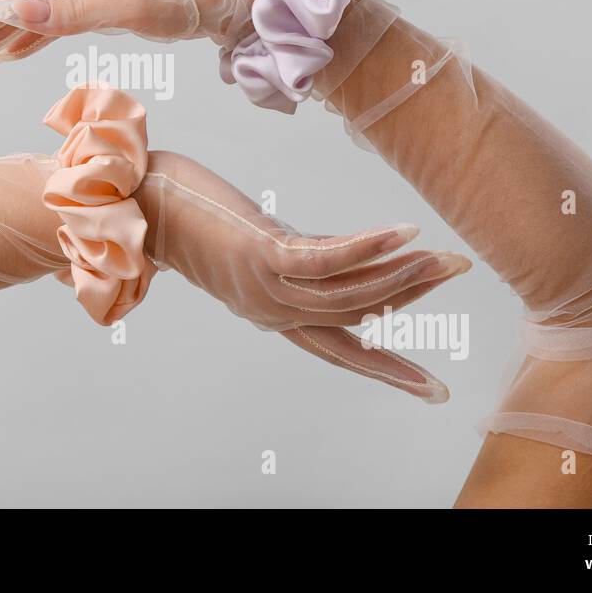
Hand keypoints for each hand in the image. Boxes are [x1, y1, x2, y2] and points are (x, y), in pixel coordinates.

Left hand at [135, 150, 470, 402]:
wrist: (131, 204)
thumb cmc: (185, 213)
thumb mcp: (245, 244)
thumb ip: (283, 259)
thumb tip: (326, 262)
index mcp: (268, 311)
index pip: (338, 348)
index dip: (385, 367)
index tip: (431, 389)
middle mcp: (269, 308)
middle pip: (354, 317)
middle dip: (411, 302)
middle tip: (459, 273)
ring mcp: (264, 285)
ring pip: (347, 294)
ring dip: (401, 277)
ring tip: (445, 258)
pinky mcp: (259, 254)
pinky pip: (326, 259)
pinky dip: (369, 249)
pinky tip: (404, 234)